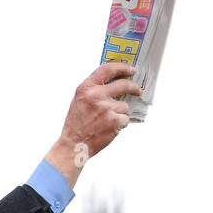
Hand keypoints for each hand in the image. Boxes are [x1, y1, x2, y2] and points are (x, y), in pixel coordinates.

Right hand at [45, 63, 141, 183]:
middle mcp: (96, 96)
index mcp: (86, 88)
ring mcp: (106, 108)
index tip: (131, 69)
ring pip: (124, 106)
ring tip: (106, 121)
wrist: (74, 144)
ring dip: (120, 113)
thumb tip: (114, 82)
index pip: (107, 69)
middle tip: (138, 90)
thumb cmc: (77, 124)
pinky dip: (120, 124)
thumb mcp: (80, 100)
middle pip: (124, 84)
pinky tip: (108, 128)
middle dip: (134, 87)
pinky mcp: (114, 120)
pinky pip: (125, 119)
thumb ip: (94, 89)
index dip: (122, 67)